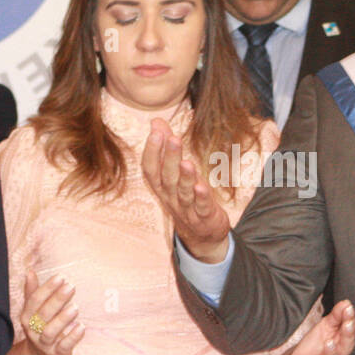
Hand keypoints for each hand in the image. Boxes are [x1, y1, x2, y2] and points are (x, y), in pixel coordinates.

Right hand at [20, 268, 84, 354]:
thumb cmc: (40, 327)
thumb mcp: (34, 311)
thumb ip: (32, 292)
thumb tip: (29, 271)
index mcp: (27, 317)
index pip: (34, 301)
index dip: (47, 288)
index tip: (60, 277)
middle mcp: (33, 330)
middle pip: (44, 314)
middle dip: (57, 299)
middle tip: (71, 286)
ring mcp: (44, 343)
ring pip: (51, 331)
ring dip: (63, 319)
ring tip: (75, 307)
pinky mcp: (57, 353)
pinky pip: (64, 346)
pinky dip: (73, 337)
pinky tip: (82, 327)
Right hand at [141, 118, 230, 262]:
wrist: (201, 234)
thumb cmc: (185, 196)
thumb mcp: (174, 172)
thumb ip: (166, 146)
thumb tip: (156, 121)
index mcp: (161, 185)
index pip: (151, 168)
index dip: (152, 151)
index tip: (156, 131)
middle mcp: (170, 197)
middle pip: (167, 178)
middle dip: (169, 158)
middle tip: (172, 138)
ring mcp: (186, 208)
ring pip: (183, 192)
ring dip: (185, 177)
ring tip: (187, 162)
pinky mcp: (203, 217)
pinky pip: (201, 207)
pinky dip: (201, 198)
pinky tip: (202, 187)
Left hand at [273, 301, 354, 354]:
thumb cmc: (316, 346)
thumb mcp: (325, 327)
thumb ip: (336, 316)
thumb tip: (346, 302)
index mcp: (340, 342)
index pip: (348, 331)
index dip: (350, 320)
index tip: (349, 308)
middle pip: (345, 346)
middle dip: (347, 335)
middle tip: (347, 324)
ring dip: (331, 352)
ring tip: (329, 342)